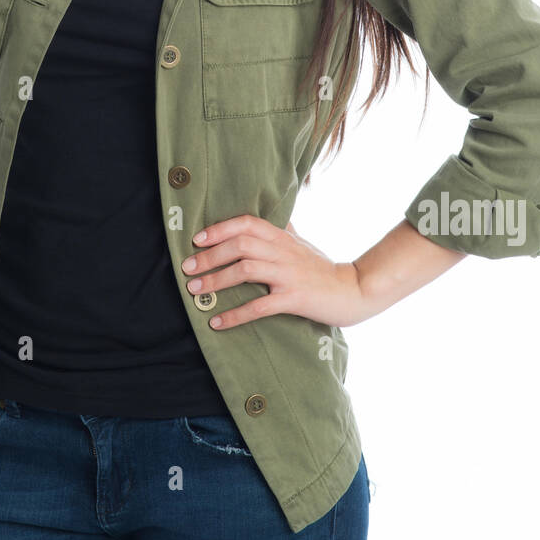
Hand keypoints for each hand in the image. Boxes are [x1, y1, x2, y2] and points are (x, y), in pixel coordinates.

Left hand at [180, 214, 369, 329]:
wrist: (352, 290)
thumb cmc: (321, 267)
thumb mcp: (301, 243)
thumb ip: (282, 230)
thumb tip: (268, 216)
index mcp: (282, 237)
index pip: (246, 223)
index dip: (219, 228)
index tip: (196, 239)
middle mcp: (283, 251)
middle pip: (240, 245)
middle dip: (209, 256)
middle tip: (187, 268)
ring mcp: (288, 275)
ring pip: (246, 270)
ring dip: (216, 280)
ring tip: (195, 291)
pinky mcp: (294, 299)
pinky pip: (259, 306)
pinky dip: (235, 314)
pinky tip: (217, 322)